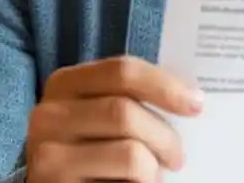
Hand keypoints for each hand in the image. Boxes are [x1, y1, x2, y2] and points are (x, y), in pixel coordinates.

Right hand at [26, 56, 203, 181]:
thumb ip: (131, 99)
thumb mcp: (102, 116)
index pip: (122, 71)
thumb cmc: (91, 148)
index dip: (164, 85)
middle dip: (165, 137)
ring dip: (154, 168)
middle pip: (126, 112)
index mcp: (65, 84)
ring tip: (154, 175)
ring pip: (130, 153)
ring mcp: (48, 154)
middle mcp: (48, 115)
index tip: (195, 103)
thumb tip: (189, 97)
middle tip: (178, 157)